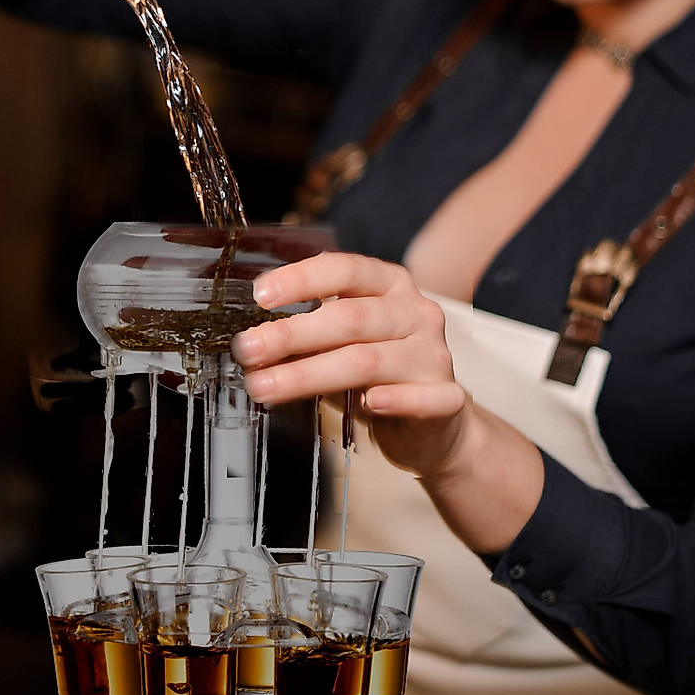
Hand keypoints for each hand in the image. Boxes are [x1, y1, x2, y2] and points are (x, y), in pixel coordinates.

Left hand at [231, 252, 473, 479]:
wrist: (436, 425)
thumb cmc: (380, 374)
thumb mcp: (344, 342)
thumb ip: (311, 331)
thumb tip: (254, 335)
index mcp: (390, 285)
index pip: (346, 269)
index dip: (301, 279)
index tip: (261, 295)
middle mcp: (416, 312)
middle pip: (350, 317)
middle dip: (291, 334)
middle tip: (248, 350)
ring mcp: (434, 354)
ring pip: (369, 361)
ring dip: (310, 374)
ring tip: (266, 387)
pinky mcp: (447, 399)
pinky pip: (423, 398)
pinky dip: (396, 400)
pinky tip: (369, 404)